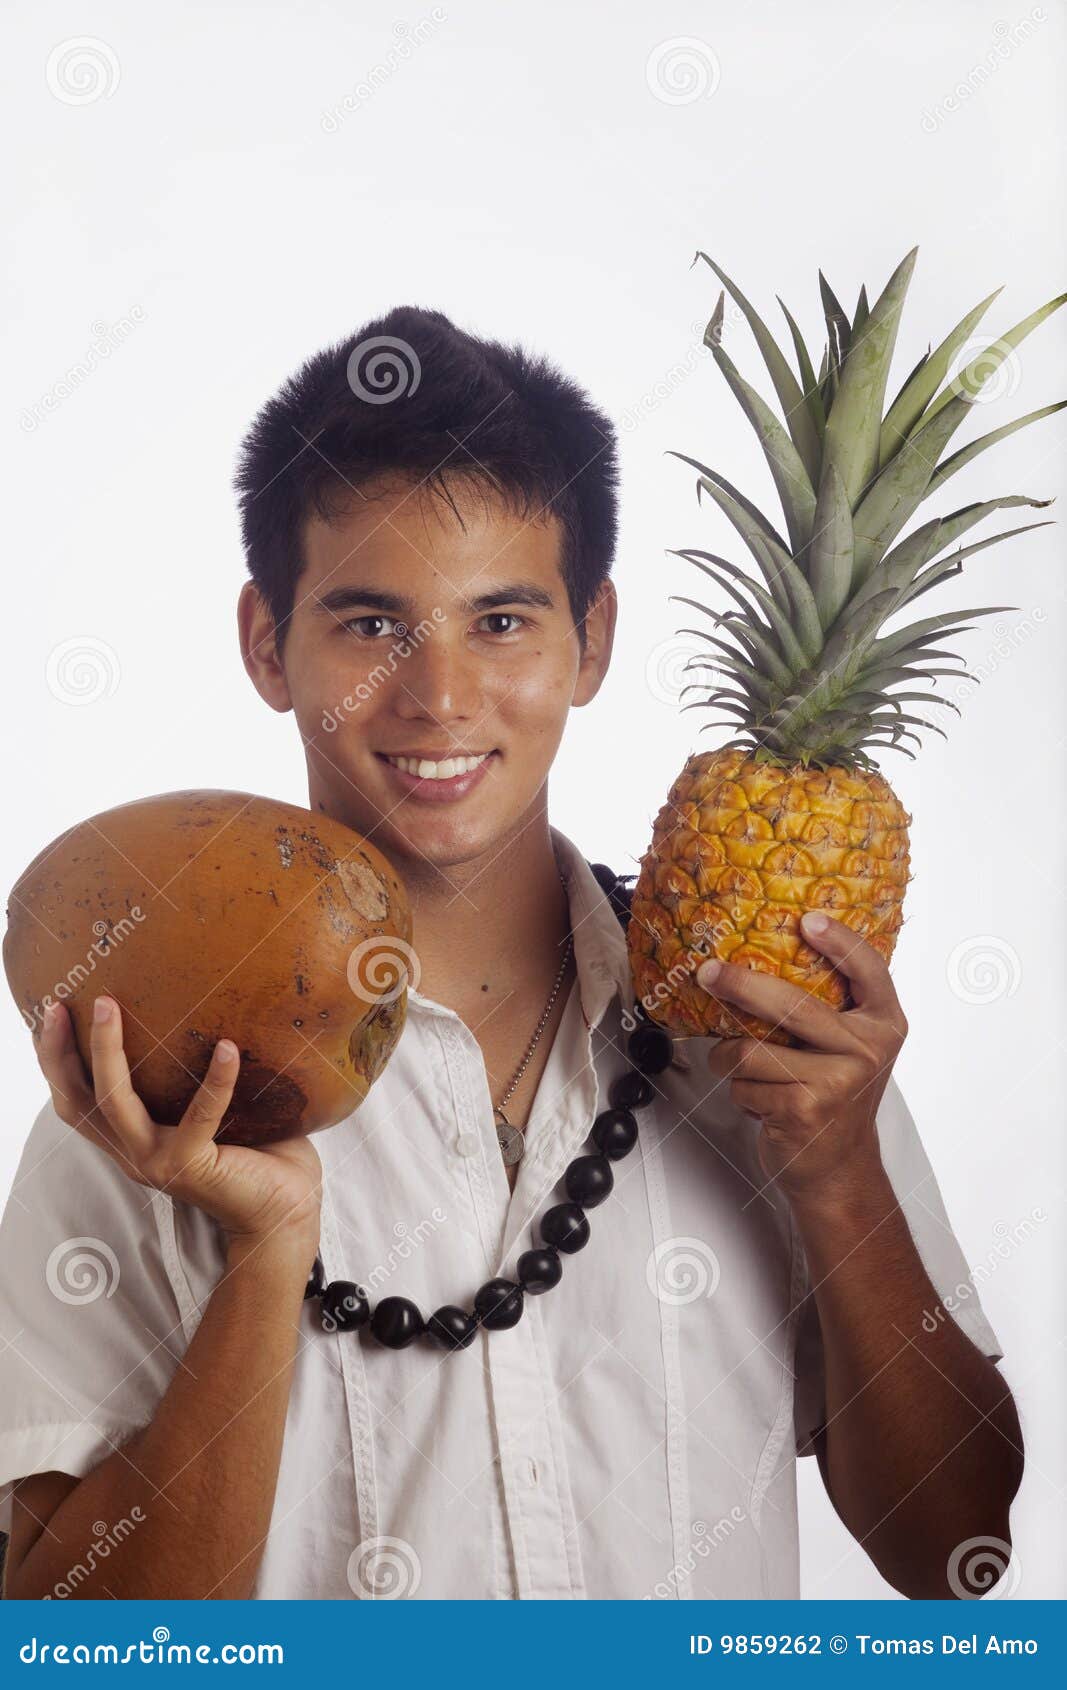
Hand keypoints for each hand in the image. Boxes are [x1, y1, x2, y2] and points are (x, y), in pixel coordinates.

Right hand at [34, 995, 321, 1255]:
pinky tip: (227, 1047)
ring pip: (115, 1103)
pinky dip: (216, 1079)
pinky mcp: (190, 1167)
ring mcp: (156, 1162)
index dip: (54, 1060)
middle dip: (62, 1050)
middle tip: (67, 1004)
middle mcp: (133, 1153)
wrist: (283, 1211)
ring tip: (111, 1007)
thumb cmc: (255, 1152)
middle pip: (80, 1100)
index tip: (51, 1012)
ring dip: (108, 1052)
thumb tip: (210, 1003)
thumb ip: (193, 1073)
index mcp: (131, 1139)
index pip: (75, 1100)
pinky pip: (200, 1115)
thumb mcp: (210, 1109)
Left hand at [697, 912, 907, 1205]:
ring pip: (751, 1050)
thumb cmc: (834, 1096)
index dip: (840, 940)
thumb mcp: (849, 1048)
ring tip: (750, 1074)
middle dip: (740, 986)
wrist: (838, 1168)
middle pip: (792, 1005)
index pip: (869, 969)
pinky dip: (742, 1094)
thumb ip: (831, 1008)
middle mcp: (867, 1049)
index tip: (808, 919)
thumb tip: (761, 957)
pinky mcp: (805, 1109)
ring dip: (733, 1062)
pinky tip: (765, 1105)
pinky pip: (744, 1083)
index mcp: (883, 1024)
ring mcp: (838, 1081)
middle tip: (709, 973)